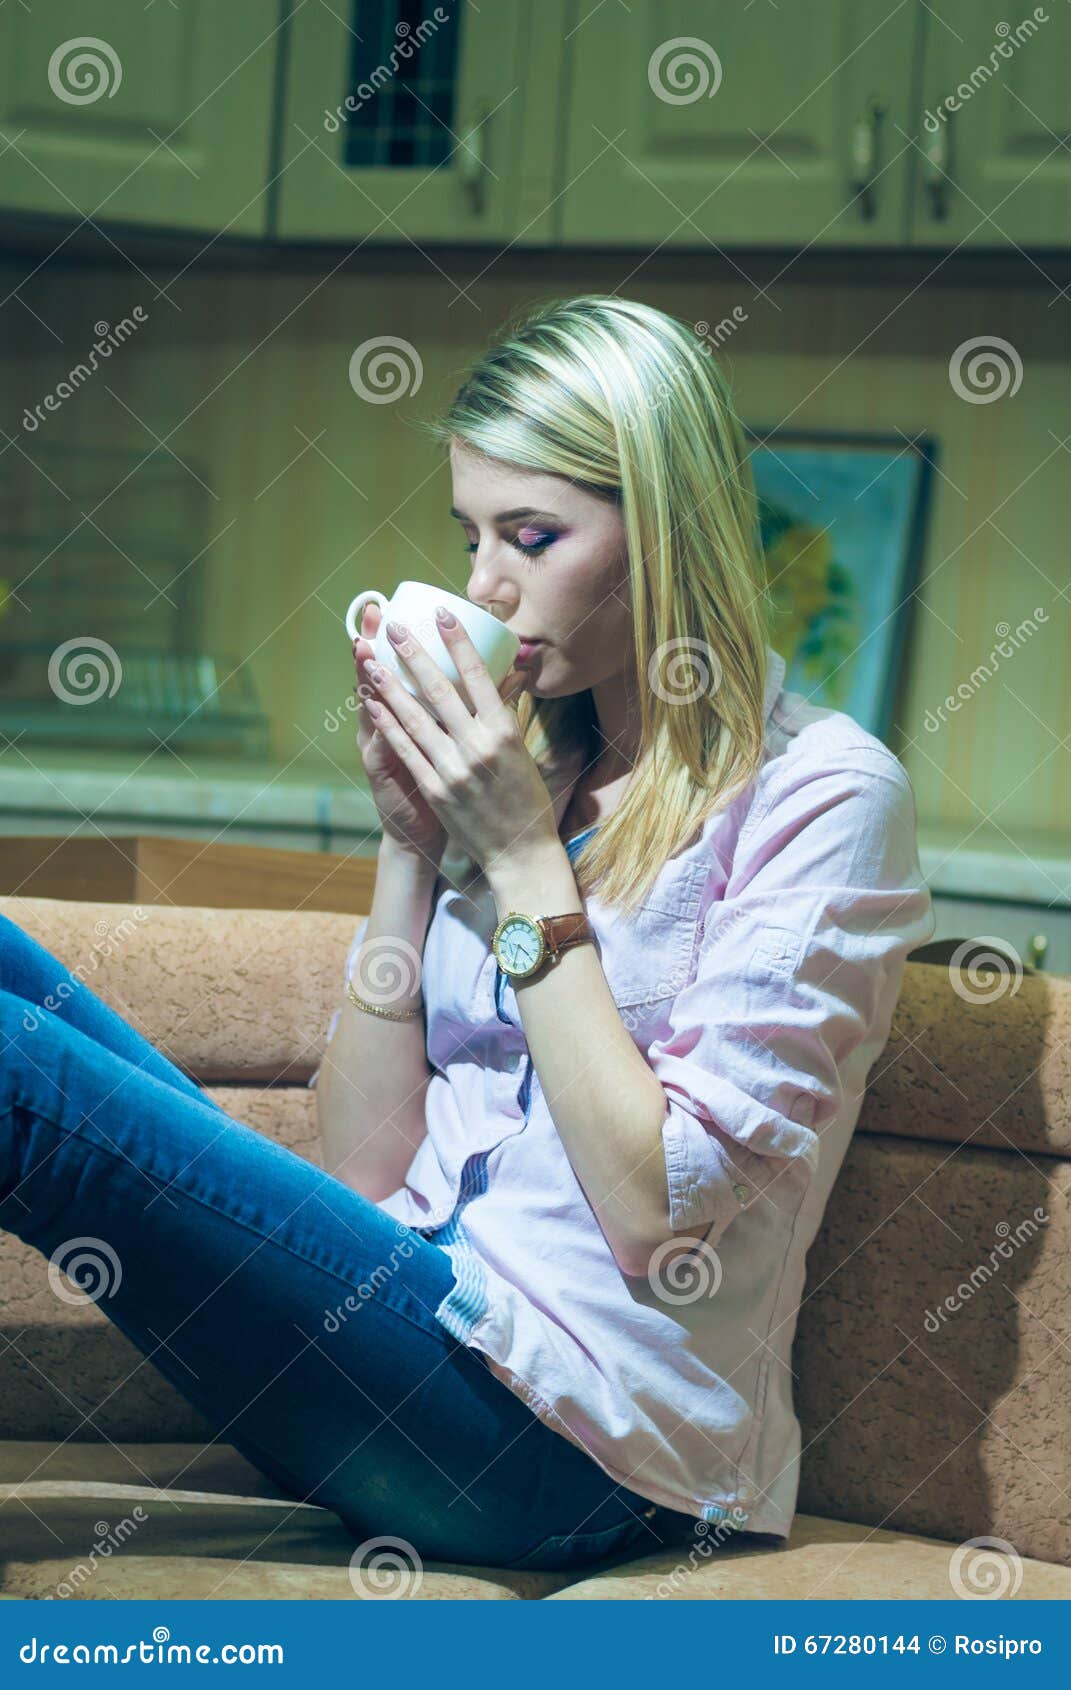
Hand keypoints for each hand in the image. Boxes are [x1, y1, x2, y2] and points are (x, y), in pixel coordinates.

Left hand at [360, 609, 560, 881]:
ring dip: (389, 685)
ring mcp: (454, 768)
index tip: (443, 614)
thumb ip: (505, 714)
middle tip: (394, 627)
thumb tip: (506, 676)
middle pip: (441, 690)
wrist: (520, 853)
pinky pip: (406, 749)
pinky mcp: (435, 789)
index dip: (459, 643)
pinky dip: (387, 724)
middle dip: (414, 655)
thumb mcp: (522, 753)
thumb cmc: (525, 801)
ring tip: (371, 659)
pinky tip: (373, 703)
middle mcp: (479, 746)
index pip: (480, 677)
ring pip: (415, 717)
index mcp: (505, 732)